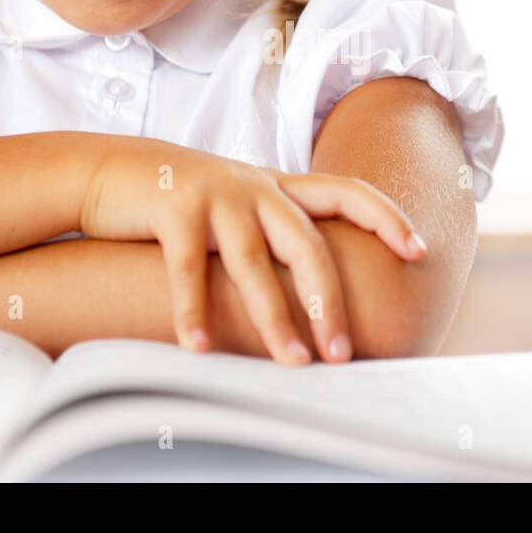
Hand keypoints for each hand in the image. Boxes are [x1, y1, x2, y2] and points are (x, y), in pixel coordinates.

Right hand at [79, 136, 427, 364]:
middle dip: (327, 303)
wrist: (112, 169)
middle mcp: (254, 187)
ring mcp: (215, 194)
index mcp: (277, 186)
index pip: (346, 193)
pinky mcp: (172, 207)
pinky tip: (200, 347)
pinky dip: (193, 310)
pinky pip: (188, 267)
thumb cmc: (183, 200)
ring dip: (274, 318)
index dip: (386, 218)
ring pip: (254, 262)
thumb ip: (276, 228)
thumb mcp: (238, 203)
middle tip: (342, 353)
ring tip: (292, 362)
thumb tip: (319, 283)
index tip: (419, 251)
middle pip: (307, 245)